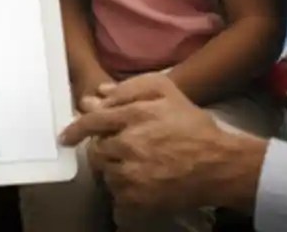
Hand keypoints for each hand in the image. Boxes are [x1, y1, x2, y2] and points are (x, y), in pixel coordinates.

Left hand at [59, 74, 265, 211]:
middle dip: (107, 149)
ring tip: (140, 166)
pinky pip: (116, 196)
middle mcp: (129, 144)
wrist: (220, 165)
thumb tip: (98, 94)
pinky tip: (142, 184)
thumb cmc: (194, 126)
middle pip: (97, 150)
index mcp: (134, 116)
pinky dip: (125, 192)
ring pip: (106, 173)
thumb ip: (130, 88)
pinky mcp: (138, 198)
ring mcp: (132, 174)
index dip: (75, 129)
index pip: (92, 122)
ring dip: (116, 170)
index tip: (66, 137)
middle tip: (128, 149)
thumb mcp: (167, 92)